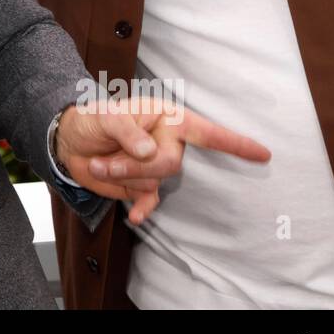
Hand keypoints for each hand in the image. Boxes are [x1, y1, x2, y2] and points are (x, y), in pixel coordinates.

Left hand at [54, 100, 270, 224]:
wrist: (69, 141)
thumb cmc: (91, 120)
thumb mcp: (104, 117)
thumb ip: (126, 131)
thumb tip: (147, 149)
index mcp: (166, 118)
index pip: (207, 131)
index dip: (235, 144)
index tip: (264, 154)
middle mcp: (167, 141)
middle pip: (170, 164)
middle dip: (136, 167)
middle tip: (104, 161)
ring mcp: (156, 165)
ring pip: (155, 182)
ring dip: (125, 178)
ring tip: (100, 163)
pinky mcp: (143, 185)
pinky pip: (151, 200)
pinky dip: (142, 208)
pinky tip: (135, 216)